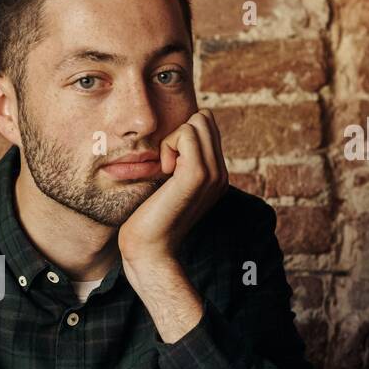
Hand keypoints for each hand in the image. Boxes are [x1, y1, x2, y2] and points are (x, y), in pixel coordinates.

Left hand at [117, 110, 228, 342]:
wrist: (148, 250)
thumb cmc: (148, 219)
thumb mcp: (166, 186)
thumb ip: (176, 163)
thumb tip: (170, 138)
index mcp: (215, 176)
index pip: (207, 127)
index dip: (182, 136)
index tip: (168, 166)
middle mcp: (220, 174)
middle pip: (205, 119)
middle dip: (180, 133)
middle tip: (166, 165)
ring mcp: (214, 174)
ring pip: (198, 121)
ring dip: (173, 140)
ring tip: (165, 170)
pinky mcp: (198, 174)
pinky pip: (186, 133)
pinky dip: (169, 145)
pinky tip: (164, 172)